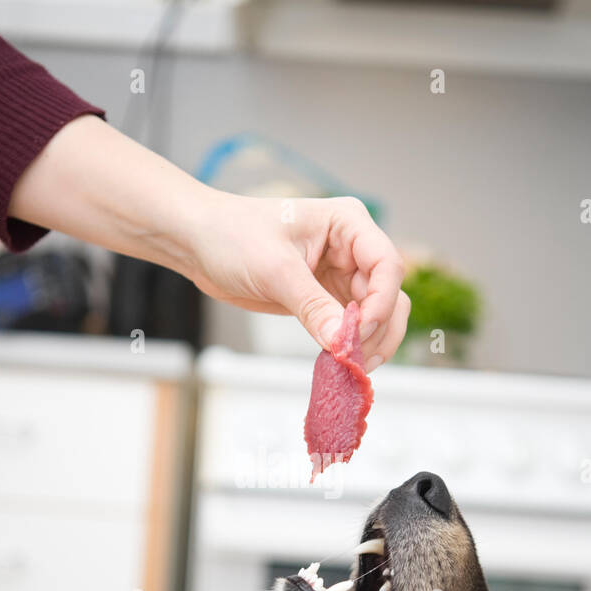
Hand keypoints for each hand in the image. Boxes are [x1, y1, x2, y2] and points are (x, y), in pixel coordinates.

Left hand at [189, 192, 408, 368]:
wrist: (200, 244)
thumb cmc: (232, 236)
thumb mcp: (275, 271)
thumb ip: (313, 307)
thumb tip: (343, 343)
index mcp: (348, 224)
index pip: (387, 265)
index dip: (382, 302)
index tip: (359, 332)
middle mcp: (352, 248)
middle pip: (390, 294)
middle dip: (378, 329)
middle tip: (354, 360)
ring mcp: (342, 275)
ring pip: (378, 315)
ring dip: (370, 343)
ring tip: (348, 367)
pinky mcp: (326, 298)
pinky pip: (351, 326)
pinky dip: (350, 346)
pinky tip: (337, 362)